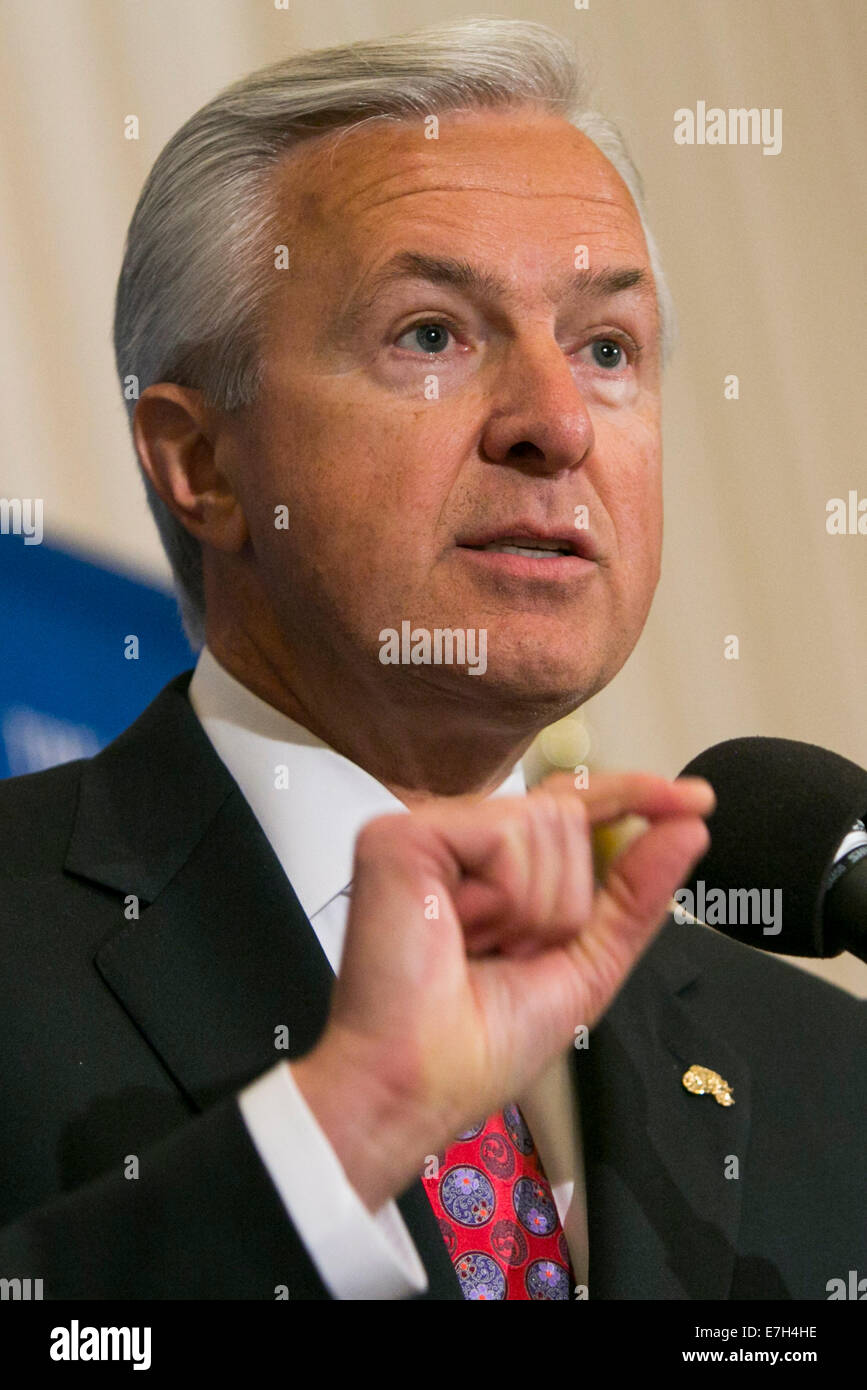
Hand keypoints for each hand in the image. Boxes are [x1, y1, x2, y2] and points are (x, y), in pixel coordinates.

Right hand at [292, 770, 713, 1210]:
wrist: (417, 1086)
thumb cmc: (480, 1044)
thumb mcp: (586, 965)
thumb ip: (637, 893)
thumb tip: (689, 828)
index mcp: (489, 867)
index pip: (569, 808)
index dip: (632, 795)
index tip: (695, 800)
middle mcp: (456, 839)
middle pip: (567, 816)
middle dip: (567, 901)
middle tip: (508, 953)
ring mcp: (427, 831)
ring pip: (546, 824)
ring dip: (536, 908)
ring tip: (479, 947)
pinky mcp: (403, 834)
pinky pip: (507, 832)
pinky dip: (507, 896)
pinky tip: (463, 928)